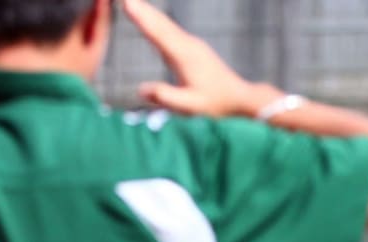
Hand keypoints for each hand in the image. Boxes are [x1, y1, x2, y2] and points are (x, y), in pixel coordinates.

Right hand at [123, 0, 281, 117]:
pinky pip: (171, 31)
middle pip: (161, 24)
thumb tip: (140, 89)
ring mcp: (191, 44)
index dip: (142, 18)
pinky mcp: (193, 47)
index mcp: (185, 57)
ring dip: (148, 12)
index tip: (128, 4)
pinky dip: (157, 22)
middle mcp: (188, 45)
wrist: (239, 97)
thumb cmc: (215, 103)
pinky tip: (150, 18)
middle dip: (141, 9)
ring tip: (131, 3)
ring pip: (166, 25)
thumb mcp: (190, 106)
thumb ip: (166, 97)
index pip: (159, 34)